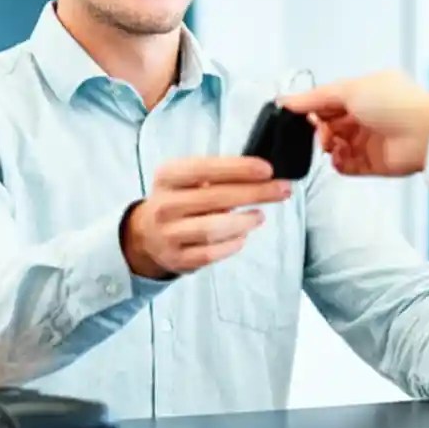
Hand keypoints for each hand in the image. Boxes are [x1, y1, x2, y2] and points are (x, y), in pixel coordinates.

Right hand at [123, 156, 290, 278]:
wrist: (145, 234)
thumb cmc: (178, 198)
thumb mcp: (186, 178)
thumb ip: (217, 173)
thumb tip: (262, 172)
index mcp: (167, 177)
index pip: (205, 168)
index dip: (238, 168)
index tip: (267, 169)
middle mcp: (165, 205)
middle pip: (216, 198)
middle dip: (255, 192)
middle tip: (282, 190)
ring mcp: (169, 234)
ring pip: (214, 228)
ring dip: (244, 221)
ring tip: (260, 215)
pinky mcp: (178, 259)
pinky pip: (211, 253)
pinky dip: (232, 244)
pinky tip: (243, 235)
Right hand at [279, 71, 428, 176]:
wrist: (425, 134)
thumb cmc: (397, 104)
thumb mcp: (350, 89)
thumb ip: (316, 97)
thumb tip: (289, 100)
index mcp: (363, 93)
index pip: (328, 101)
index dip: (311, 108)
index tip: (294, 114)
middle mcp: (366, 116)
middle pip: (330, 125)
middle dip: (319, 129)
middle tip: (319, 132)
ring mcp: (370, 140)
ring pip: (337, 146)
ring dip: (329, 147)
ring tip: (332, 145)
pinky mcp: (373, 163)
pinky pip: (348, 166)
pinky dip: (340, 164)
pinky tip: (340, 159)